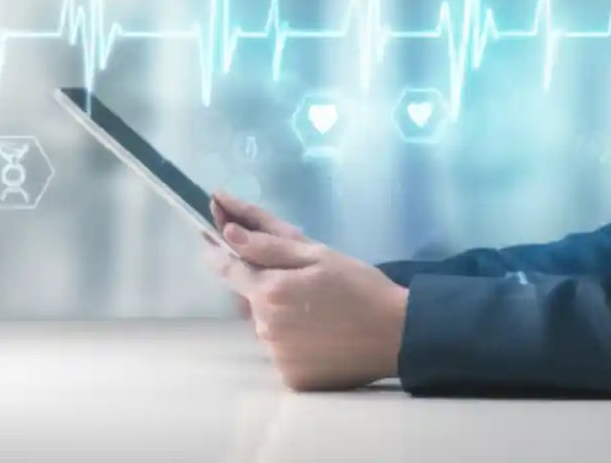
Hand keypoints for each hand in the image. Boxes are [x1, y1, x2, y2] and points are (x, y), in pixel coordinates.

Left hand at [204, 195, 408, 390]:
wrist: (397, 334)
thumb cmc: (360, 286)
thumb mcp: (318, 254)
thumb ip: (268, 244)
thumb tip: (227, 232)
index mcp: (269, 290)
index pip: (228, 268)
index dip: (219, 252)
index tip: (212, 240)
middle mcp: (264, 326)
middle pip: (250, 299)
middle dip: (266, 287)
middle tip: (304, 284)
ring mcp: (276, 356)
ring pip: (267, 326)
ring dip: (281, 315)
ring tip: (319, 312)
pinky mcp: (290, 379)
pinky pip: (282, 352)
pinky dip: (295, 342)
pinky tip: (322, 336)